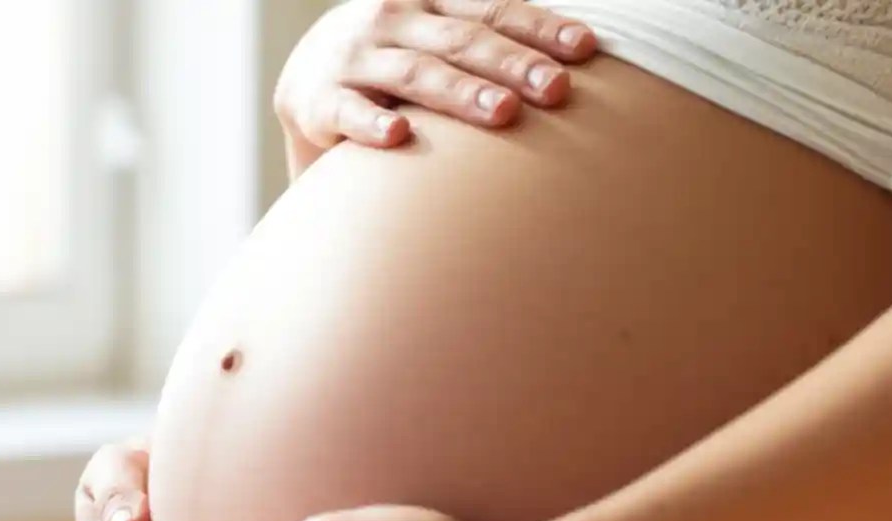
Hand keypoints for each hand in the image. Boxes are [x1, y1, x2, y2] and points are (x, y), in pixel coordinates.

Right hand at [276, 0, 597, 174]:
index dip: (539, 27)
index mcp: (431, 2)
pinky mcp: (317, 100)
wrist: (306, 85)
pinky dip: (371, 122)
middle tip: (556, 90)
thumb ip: (487, 41)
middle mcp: (393, 19)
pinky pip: (348, 111)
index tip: (585, 49)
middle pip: (463, 40)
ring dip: (461, 93)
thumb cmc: (394, 70)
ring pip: (415, 73)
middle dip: (513, 64)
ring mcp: (353, 57)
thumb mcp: (437, 40)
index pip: (493, 9)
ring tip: (503, 114)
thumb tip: (581, 60)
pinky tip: (398, 136)